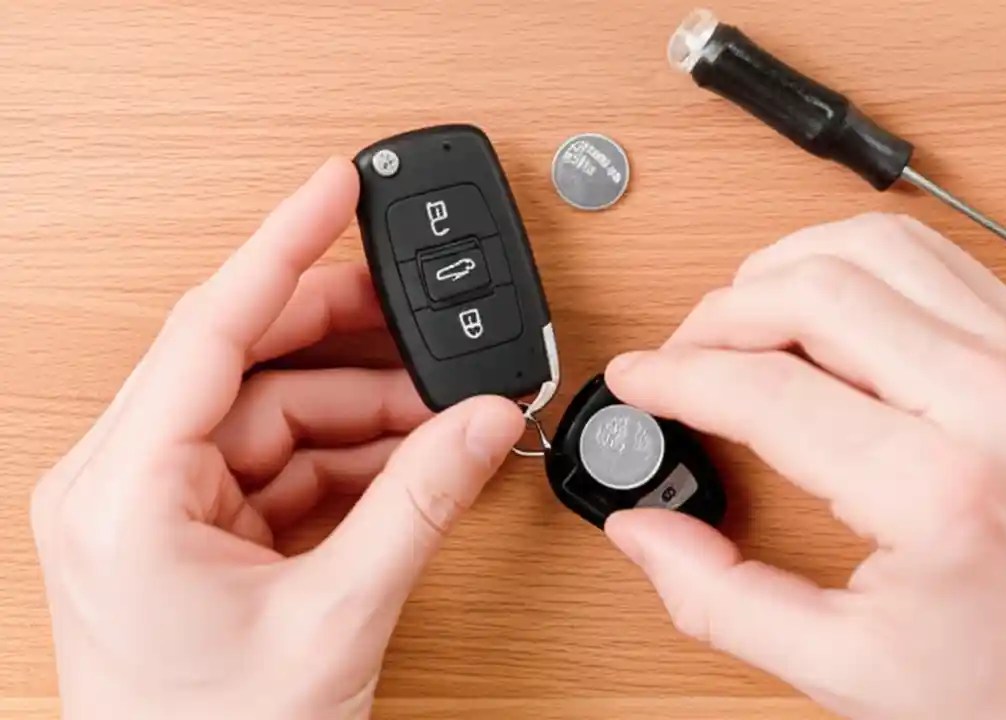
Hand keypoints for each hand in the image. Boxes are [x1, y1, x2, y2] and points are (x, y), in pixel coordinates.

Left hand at [29, 159, 524, 718]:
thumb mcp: (335, 614)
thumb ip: (420, 502)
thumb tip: (481, 419)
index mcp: (124, 490)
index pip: (211, 327)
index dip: (284, 245)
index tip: (335, 188)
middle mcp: (122, 483)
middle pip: (245, 360)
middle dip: (343, 337)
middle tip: (420, 312)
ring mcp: (155, 506)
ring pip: (271, 410)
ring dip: (359, 406)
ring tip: (440, 409)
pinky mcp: (191, 529)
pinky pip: (276, 459)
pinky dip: (345, 454)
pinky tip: (407, 456)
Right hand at [603, 214, 1005, 718]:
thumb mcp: (852, 671)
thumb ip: (723, 600)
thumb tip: (646, 535)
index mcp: (940, 489)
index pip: (763, 389)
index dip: (674, 378)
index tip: (638, 383)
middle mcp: (998, 399)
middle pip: (814, 288)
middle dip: (720, 310)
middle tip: (683, 353)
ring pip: (879, 244)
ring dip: (790, 266)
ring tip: (747, 318)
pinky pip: (942, 258)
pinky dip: (865, 264)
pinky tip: (834, 309)